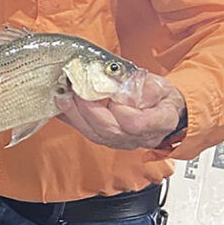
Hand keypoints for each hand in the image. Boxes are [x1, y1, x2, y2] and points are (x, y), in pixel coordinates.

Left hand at [58, 72, 185, 151]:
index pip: (136, 124)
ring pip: (93, 133)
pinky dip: (71, 118)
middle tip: (74, 90)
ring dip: (75, 113)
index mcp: (159, 123)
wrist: (163, 113)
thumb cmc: (162, 99)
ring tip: (63, 95)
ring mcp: (119, 141)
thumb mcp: (161, 86)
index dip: (122, 111)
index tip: (113, 96)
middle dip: (88, 109)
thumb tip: (119, 82)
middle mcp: (137, 138)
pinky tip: (60, 105)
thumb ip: (143, 86)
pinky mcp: (105, 139)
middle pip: (108, 129)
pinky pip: (85, 131)